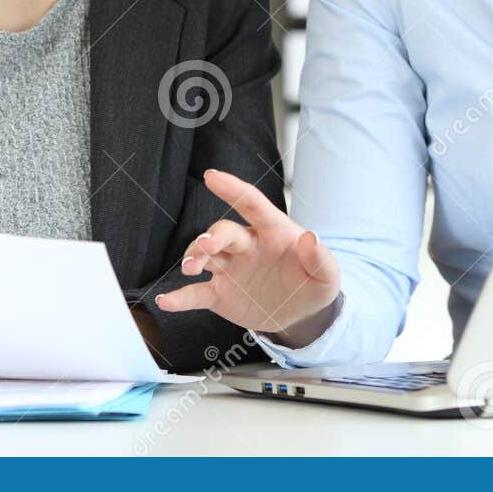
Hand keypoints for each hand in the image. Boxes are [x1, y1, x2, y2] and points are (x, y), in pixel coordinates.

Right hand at [154, 169, 341, 345]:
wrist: (301, 314)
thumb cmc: (313, 284)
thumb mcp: (326, 275)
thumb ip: (320, 258)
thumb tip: (311, 238)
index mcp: (273, 232)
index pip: (252, 204)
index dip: (233, 189)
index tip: (212, 176)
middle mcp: (246, 245)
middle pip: (223, 232)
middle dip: (212, 236)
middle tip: (207, 247)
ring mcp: (230, 268)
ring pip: (204, 256)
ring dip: (193, 258)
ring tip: (191, 269)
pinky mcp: (220, 294)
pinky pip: (196, 294)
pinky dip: (179, 297)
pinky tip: (166, 301)